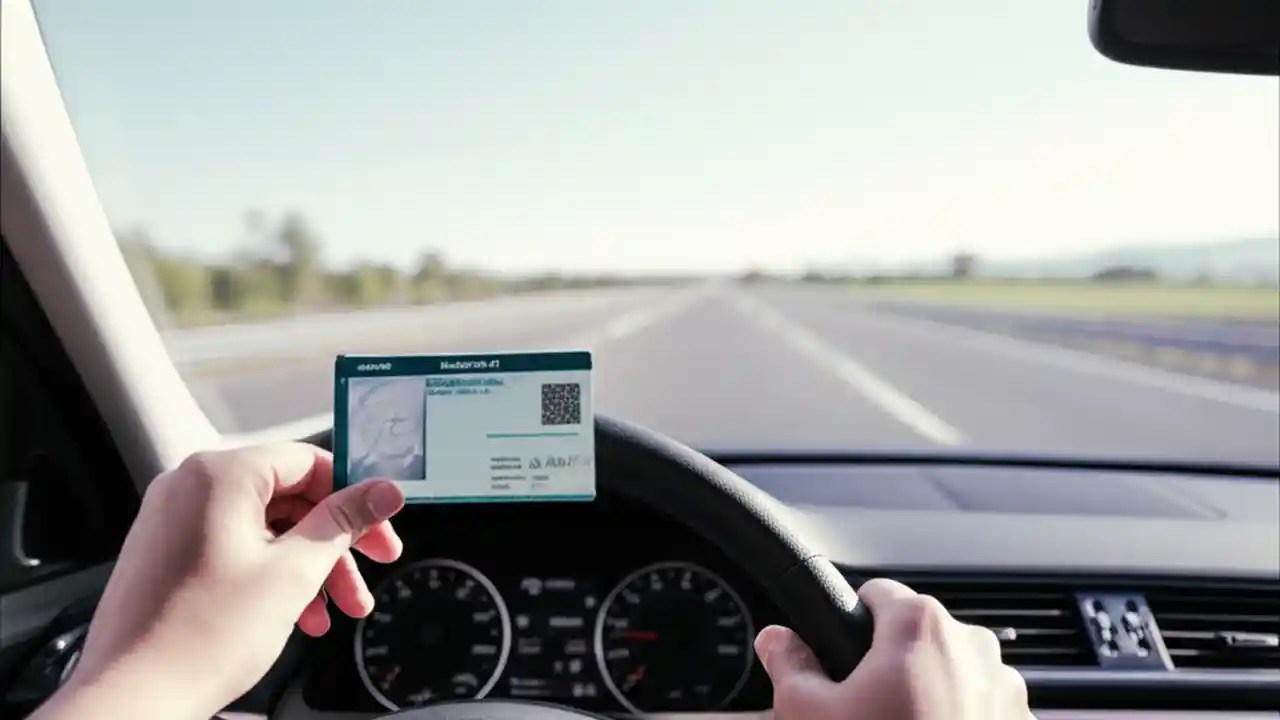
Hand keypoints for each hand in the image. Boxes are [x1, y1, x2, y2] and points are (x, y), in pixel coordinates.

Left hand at [35, 443, 406, 719]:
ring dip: (308, 566)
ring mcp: (173, 520)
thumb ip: (343, 522)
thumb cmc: (203, 637)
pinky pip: (234, 547)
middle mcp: (190, 486)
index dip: (353, 496)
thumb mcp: (295, 572)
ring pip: (265, 528)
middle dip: (335, 543)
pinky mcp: (165, 553)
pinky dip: (270, 574)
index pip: (308, 461)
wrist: (132, 698)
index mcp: (220, 475)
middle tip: (370, 573)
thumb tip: (384, 490)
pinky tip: (296, 613)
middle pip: (289, 498)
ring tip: (334, 612)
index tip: (381, 525)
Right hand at [755, 578, 1034, 719]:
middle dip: (891, 665)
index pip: (876, 593)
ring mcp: (1005, 688)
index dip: (851, 625)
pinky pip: (982, 708)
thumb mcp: (810, 715)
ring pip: (953, 673)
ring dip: (930, 693)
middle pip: (916, 636)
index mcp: (920, 625)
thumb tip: (777, 641)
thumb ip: (790, 666)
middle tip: (866, 710)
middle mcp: (973, 644)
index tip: (843, 659)